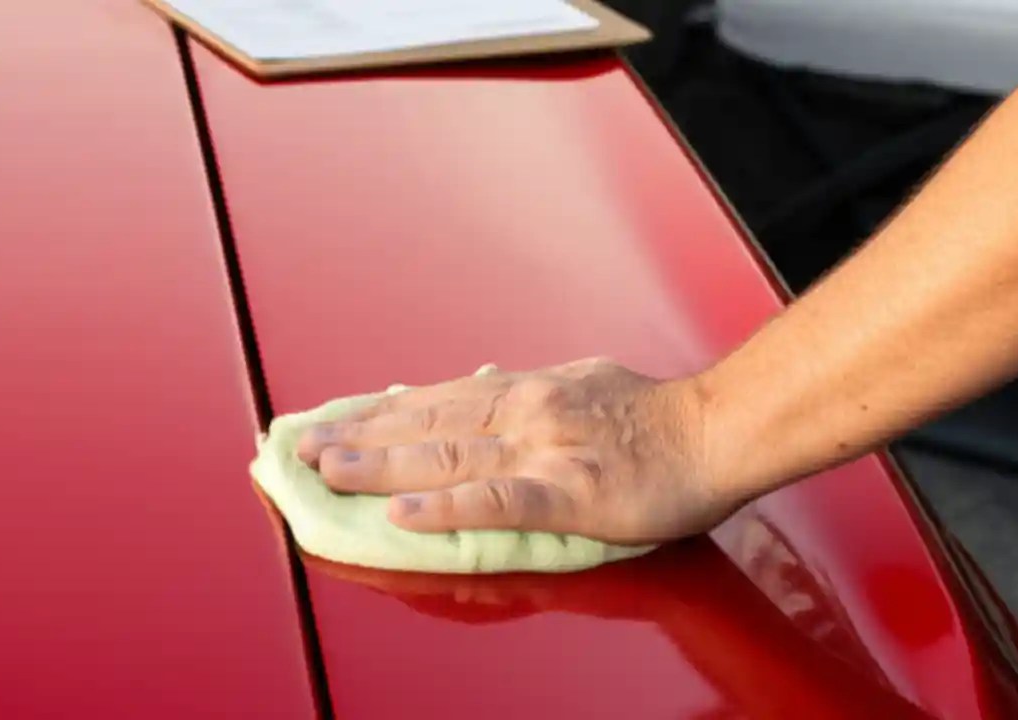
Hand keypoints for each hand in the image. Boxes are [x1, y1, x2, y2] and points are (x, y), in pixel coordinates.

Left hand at [296, 358, 742, 544]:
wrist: (717, 430)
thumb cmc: (652, 416)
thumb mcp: (577, 383)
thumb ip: (524, 392)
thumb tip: (478, 384)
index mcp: (522, 392)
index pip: (432, 401)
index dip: (375, 413)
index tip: (327, 420)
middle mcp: (521, 412)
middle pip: (425, 426)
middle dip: (359, 436)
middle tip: (300, 447)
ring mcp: (542, 450)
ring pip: (446, 458)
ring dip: (381, 466)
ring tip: (329, 473)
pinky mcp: (570, 492)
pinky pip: (497, 501)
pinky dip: (445, 508)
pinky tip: (403, 516)